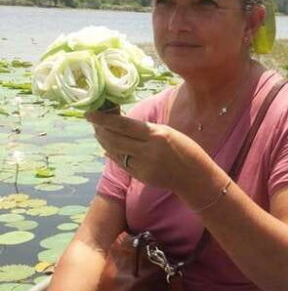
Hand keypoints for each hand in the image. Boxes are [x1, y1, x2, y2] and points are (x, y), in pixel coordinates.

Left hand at [86, 110, 204, 191]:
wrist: (195, 177)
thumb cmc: (186, 149)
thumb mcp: (168, 132)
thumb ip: (145, 130)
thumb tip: (122, 124)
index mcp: (156, 135)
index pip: (123, 125)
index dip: (103, 119)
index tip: (89, 113)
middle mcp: (148, 151)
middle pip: (115, 139)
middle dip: (101, 130)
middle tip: (94, 122)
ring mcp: (144, 166)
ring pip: (115, 152)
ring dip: (105, 142)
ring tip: (100, 133)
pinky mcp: (142, 177)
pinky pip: (122, 163)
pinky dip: (113, 154)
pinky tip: (108, 148)